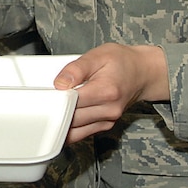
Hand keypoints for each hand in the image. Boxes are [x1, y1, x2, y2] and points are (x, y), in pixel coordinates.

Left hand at [54, 43, 169, 143]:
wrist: (142, 72)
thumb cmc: (121, 61)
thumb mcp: (97, 55)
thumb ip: (76, 69)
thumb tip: (59, 84)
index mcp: (106, 91)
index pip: (72, 102)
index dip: (56, 98)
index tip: (45, 94)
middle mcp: (109, 110)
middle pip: (72, 119)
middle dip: (56, 110)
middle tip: (46, 98)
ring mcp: (109, 120)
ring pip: (75, 130)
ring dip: (62, 120)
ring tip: (56, 105)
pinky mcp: (106, 125)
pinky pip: (82, 132)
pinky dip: (71, 126)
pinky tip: (65, 114)